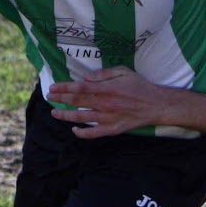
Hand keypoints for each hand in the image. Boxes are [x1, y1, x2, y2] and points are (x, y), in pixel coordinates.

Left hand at [45, 67, 169, 138]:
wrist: (156, 105)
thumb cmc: (139, 86)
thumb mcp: (123, 72)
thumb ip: (104, 74)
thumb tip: (86, 78)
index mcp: (106, 88)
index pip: (79, 88)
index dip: (64, 88)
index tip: (53, 87)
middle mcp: (105, 104)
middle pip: (77, 102)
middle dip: (60, 99)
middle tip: (49, 97)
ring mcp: (108, 118)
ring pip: (81, 118)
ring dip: (66, 116)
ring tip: (54, 114)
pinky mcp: (113, 129)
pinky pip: (94, 134)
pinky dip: (82, 133)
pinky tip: (74, 130)